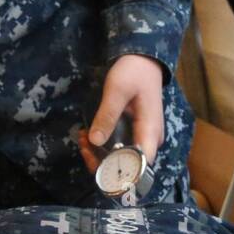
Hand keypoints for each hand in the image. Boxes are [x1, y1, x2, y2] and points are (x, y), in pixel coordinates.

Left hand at [81, 54, 164, 174]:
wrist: (144, 60)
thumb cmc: (134, 72)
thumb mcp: (117, 90)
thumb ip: (107, 115)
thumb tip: (95, 142)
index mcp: (150, 132)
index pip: (140, 166)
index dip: (119, 172)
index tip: (96, 163)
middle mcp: (150, 141)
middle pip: (129, 166)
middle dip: (102, 161)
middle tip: (83, 145)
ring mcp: (144, 138)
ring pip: (123, 158)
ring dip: (100, 154)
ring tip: (82, 138)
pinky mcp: (136, 134)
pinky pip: (121, 148)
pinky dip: (104, 146)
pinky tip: (89, 136)